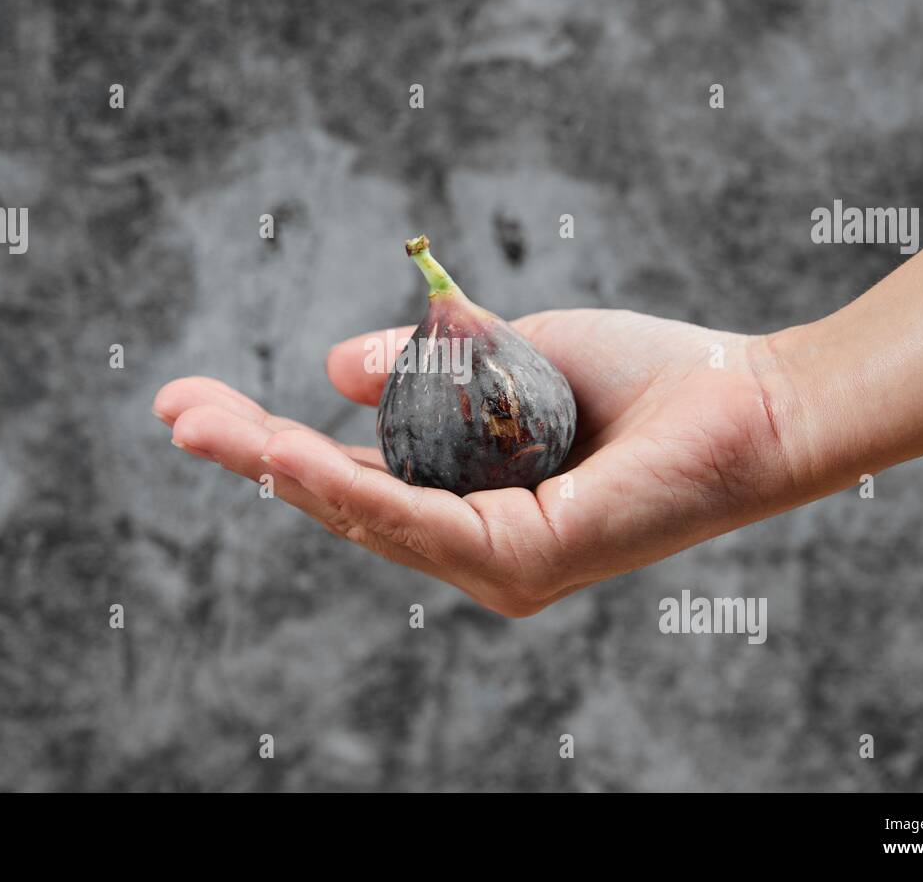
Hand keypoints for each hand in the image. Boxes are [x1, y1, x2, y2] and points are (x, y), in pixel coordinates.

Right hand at [152, 309, 797, 616]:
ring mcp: (497, 564)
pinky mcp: (527, 562)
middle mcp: (474, 547)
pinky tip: (283, 453)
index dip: (271, 442)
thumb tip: (334, 368)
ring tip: (199, 422)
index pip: (353, 477)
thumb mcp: (509, 357)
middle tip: (172, 409)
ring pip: (365, 513)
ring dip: (277, 467)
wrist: (749, 399)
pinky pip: (418, 518)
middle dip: (251, 454)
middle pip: (342, 501)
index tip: (196, 403)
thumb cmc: (643, 381)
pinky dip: (347, 484)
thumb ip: (426, 367)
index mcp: (468, 504)